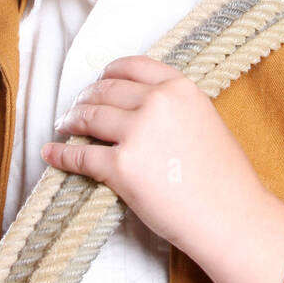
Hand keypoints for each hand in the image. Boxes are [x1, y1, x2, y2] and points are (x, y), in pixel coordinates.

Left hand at [41, 55, 269, 258]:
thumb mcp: (204, 119)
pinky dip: (60, 154)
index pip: (130, 66)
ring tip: (64, 126)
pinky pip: (80, 155)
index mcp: (180, 87)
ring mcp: (137, 134)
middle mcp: (157, 103)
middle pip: (104, 91)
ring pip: (88, 116)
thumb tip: (137, 106)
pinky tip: (51, 153)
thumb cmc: (224, 177)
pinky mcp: (122, 167)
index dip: (107, 74)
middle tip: (75, 109)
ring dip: (70, 120)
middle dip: (84, 98)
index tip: (97, 82)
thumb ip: (173, 105)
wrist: (232, 215)